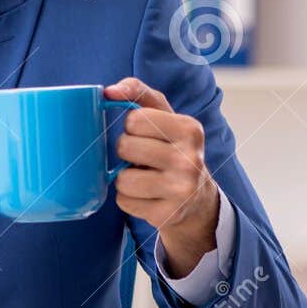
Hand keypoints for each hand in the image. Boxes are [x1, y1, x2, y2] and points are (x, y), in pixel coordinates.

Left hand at [103, 78, 219, 276]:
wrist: (197, 199)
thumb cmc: (173, 148)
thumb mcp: (164, 115)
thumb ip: (138, 92)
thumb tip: (109, 92)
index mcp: (190, 129)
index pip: (134, 119)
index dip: (132, 127)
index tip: (146, 134)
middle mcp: (190, 160)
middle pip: (125, 147)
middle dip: (127, 152)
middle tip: (143, 157)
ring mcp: (181, 190)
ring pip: (122, 179)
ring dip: (125, 178)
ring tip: (144, 177)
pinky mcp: (168, 215)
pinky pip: (125, 202)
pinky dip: (128, 199)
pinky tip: (147, 195)